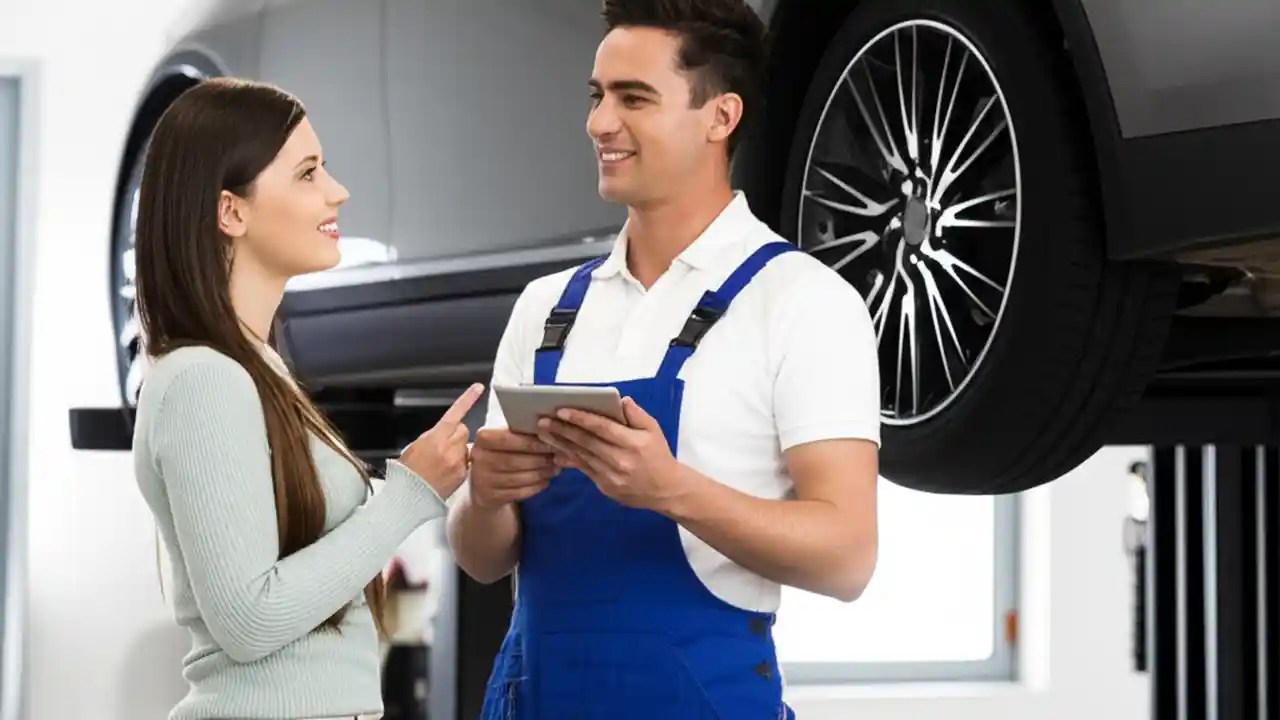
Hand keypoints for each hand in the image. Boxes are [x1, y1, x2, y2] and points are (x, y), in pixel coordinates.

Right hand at [398, 383, 483, 499]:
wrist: (410, 496)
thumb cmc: (408, 472)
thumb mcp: (414, 446)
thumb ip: (432, 436)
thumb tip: (443, 432)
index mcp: (436, 437)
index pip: (455, 413)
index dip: (467, 398)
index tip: (478, 387)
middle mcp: (450, 447)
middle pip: (463, 430)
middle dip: (456, 434)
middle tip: (443, 445)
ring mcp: (458, 461)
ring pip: (465, 447)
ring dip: (458, 450)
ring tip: (443, 462)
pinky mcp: (463, 474)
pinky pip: (467, 462)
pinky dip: (460, 464)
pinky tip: (447, 472)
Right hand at [468, 427, 558, 510]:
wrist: (483, 481)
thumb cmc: (501, 452)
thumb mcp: (505, 438)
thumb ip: (522, 434)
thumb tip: (550, 433)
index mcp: (483, 439)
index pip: (507, 440)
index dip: (531, 443)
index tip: (551, 444)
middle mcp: (479, 459)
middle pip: (513, 461)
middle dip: (539, 460)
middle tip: (557, 458)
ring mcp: (482, 479)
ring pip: (517, 478)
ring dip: (540, 474)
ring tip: (555, 470)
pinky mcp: (490, 496)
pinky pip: (517, 493)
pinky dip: (535, 488)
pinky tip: (545, 482)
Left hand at [538, 397, 686, 512]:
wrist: (666, 490)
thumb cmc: (659, 455)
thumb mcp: (654, 430)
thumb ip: (636, 414)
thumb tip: (620, 400)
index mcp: (633, 443)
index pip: (601, 427)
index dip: (580, 418)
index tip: (561, 410)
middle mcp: (620, 460)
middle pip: (586, 442)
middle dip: (562, 429)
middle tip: (543, 420)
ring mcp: (611, 476)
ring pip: (581, 456)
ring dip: (560, 444)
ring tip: (543, 433)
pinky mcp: (605, 487)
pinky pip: (583, 470)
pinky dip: (568, 460)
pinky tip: (556, 452)